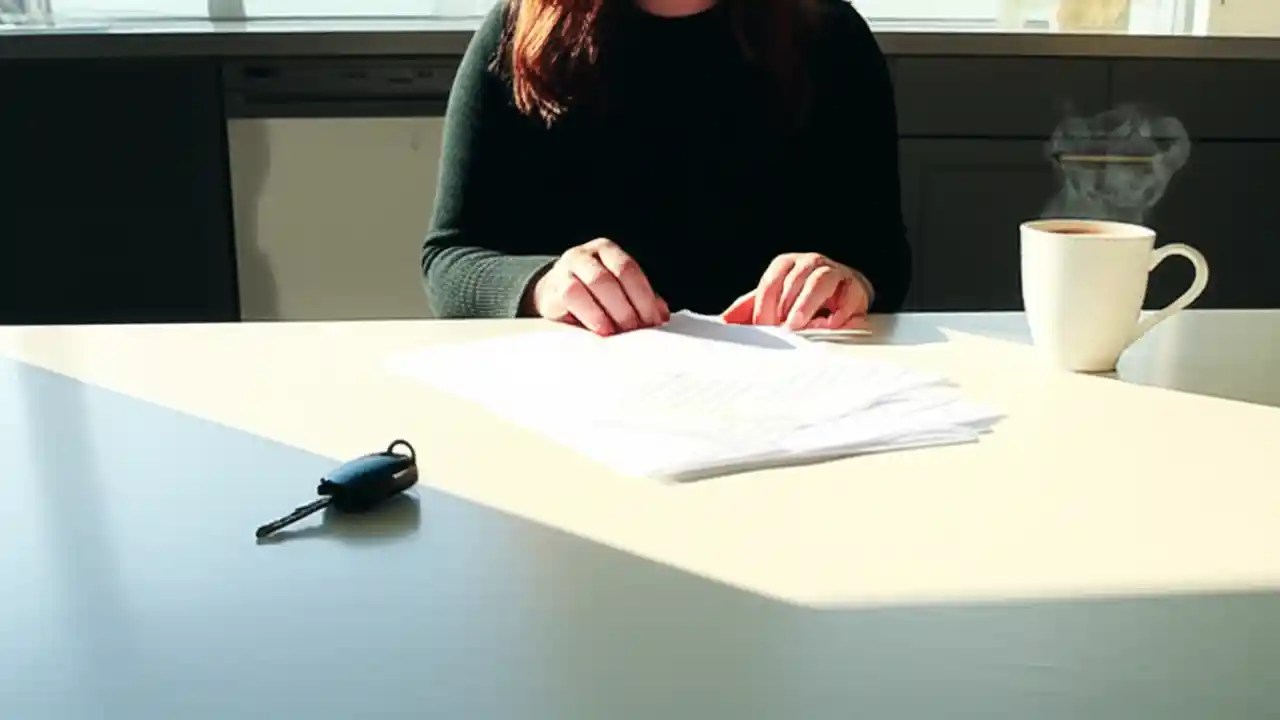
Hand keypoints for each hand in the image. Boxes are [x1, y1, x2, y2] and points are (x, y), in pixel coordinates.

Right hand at [531, 238, 669, 335]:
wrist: (553, 299)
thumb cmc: (592, 297)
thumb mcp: (619, 294)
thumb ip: (641, 300)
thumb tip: (662, 315)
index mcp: (606, 251)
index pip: (628, 269)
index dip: (643, 296)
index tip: (654, 320)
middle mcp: (584, 255)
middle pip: (609, 278)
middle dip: (627, 307)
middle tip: (636, 330)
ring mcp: (565, 270)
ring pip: (592, 284)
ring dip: (609, 311)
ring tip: (619, 332)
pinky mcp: (552, 290)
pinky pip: (572, 297)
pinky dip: (591, 315)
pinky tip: (602, 330)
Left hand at [722, 253, 870, 329]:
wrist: (841, 293)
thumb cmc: (801, 297)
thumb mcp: (773, 301)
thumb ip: (748, 309)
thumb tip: (723, 321)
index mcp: (785, 265)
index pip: (771, 282)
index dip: (765, 305)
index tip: (763, 326)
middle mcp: (809, 262)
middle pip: (795, 280)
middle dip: (785, 306)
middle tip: (780, 329)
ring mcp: (833, 271)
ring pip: (819, 280)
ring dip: (807, 304)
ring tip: (798, 325)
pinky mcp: (855, 286)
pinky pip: (848, 295)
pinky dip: (839, 311)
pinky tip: (830, 325)